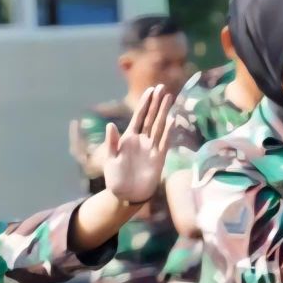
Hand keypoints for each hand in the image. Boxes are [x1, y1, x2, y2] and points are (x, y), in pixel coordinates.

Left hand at [101, 86, 177, 205]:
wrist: (126, 195)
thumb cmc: (116, 178)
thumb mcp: (110, 159)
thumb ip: (112, 143)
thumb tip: (111, 125)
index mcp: (128, 138)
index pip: (138, 117)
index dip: (144, 104)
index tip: (150, 90)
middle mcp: (142, 140)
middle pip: (150, 118)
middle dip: (156, 103)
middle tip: (162, 87)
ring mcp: (151, 148)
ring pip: (159, 126)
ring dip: (164, 113)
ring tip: (169, 98)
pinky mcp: (159, 158)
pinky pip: (165, 142)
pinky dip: (168, 131)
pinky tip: (172, 120)